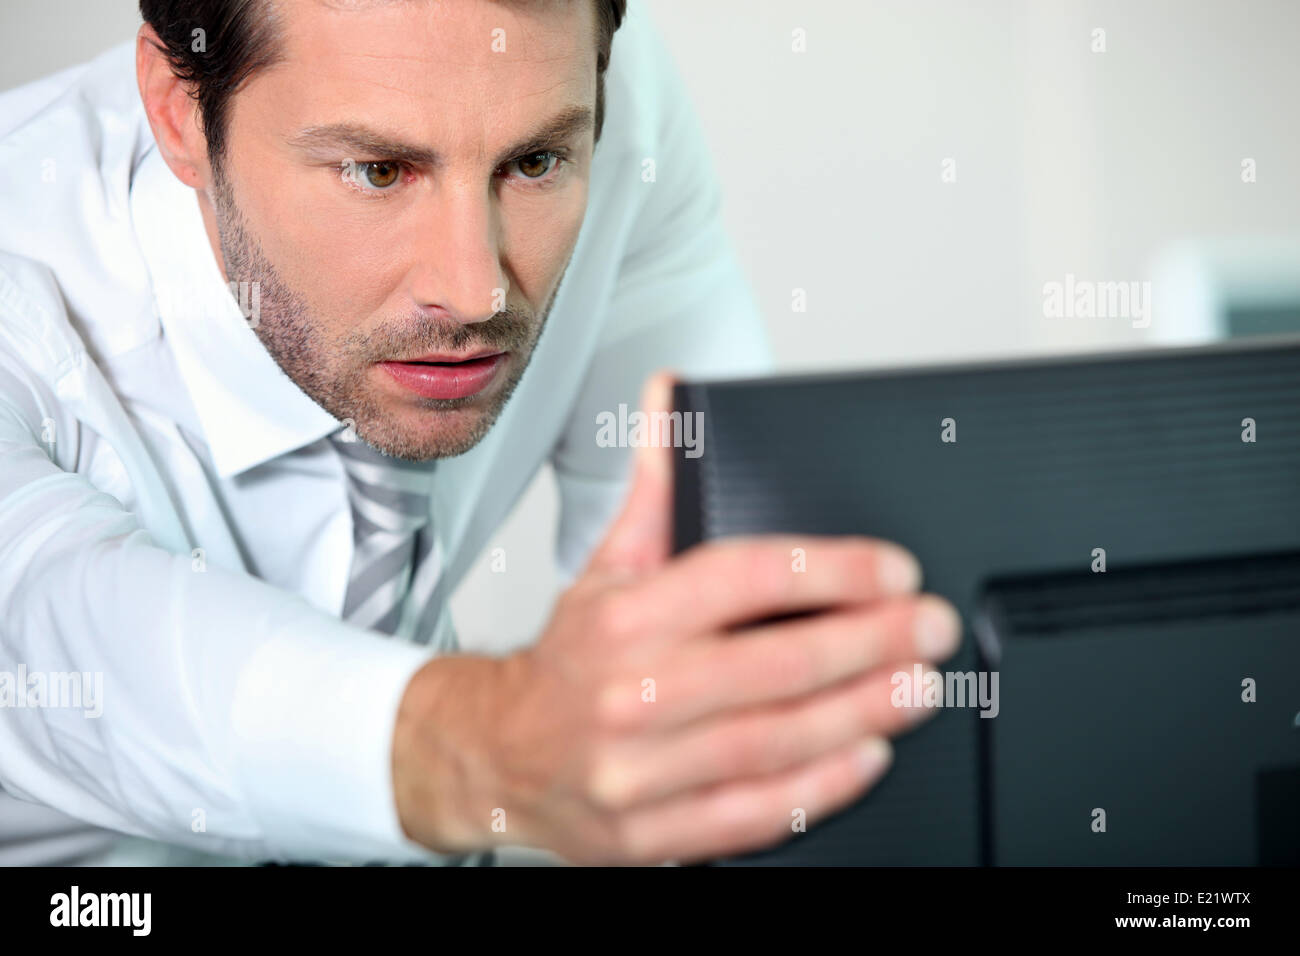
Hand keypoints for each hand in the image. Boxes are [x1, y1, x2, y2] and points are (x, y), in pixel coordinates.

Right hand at [393, 371, 959, 863]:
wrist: (501, 753)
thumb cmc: (574, 658)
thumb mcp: (609, 564)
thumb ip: (657, 487)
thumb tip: (670, 395)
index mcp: (625, 615)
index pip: (743, 575)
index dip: (831, 570)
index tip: (894, 570)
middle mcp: (631, 690)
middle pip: (774, 662)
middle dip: (870, 643)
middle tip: (933, 628)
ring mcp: (640, 768)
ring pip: (772, 740)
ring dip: (860, 714)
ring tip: (920, 688)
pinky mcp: (652, 832)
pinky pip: (751, 812)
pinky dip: (818, 786)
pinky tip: (868, 755)